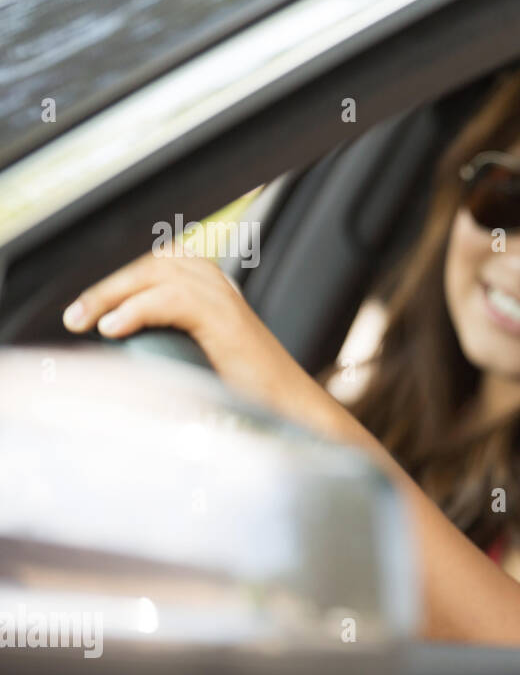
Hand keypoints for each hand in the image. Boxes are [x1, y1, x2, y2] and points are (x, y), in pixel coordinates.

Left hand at [62, 248, 322, 425]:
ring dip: (113, 295)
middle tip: (74, 317)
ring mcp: (225, 299)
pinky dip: (139, 310)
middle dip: (106, 286)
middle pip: (148, 263)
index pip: (151, 263)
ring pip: (156, 274)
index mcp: (210, 287)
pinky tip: (114, 328)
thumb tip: (113, 342)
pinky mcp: (227, 320)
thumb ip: (165, 339)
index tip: (85, 309)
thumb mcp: (195, 357)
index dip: (115, 280)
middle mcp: (218, 284)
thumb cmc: (246, 392)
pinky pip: (174, 299)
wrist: (290, 411)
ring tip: (86, 321)